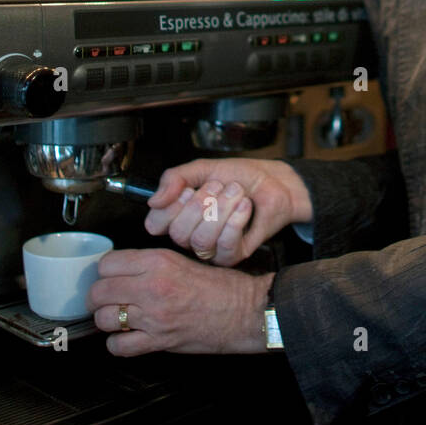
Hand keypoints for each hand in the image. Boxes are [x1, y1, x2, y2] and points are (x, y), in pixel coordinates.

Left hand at [87, 248, 272, 355]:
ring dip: (107, 320)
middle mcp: (151, 287)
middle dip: (98, 297)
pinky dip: (118, 344)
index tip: (110, 277)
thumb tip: (124, 272)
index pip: (106, 264)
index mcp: (158, 262)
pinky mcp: (159, 341)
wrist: (244, 311)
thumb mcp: (182, 260)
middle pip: (99, 292)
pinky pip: (119, 346)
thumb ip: (150, 265)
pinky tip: (127, 338)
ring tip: (117, 318)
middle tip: (107, 300)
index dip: (105, 272)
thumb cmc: (221, 286)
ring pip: (104, 319)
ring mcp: (153, 316)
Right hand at [144, 158, 311, 265]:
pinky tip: (244, 206)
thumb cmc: (239, 176)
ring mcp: (211, 248)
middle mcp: (191, 236)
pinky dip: (236, 220)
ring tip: (236, 192)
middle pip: (178, 233)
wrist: (272, 182)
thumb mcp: (201, 169)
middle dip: (201, 203)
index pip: (155, 225)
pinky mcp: (233, 255)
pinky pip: (225, 245)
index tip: (188, 189)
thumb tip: (153, 201)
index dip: (170, 207)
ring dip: (221, 209)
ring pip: (201, 240)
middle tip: (219, 186)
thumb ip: (174, 179)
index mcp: (178, 216)